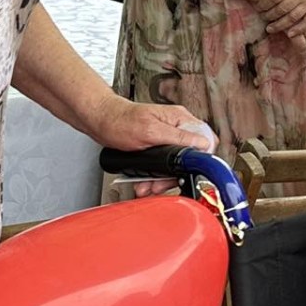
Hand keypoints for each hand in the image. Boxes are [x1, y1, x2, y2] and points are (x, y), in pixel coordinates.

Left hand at [85, 96, 217, 196]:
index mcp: (180, 119)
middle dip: (174, 175)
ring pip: (175, 165)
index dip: (201, 159)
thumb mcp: (151, 131)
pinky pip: (163, 166)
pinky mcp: (158, 147)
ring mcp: (168, 138)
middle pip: (189, 158)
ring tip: (148, 186)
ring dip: (162, 180)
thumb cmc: (120, 121)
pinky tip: (145, 183)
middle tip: (160, 184)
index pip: (205, 140)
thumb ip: (178, 137)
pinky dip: (154, 177)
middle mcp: (177, 128)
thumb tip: (203, 144)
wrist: (100, 122)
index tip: (190, 171)